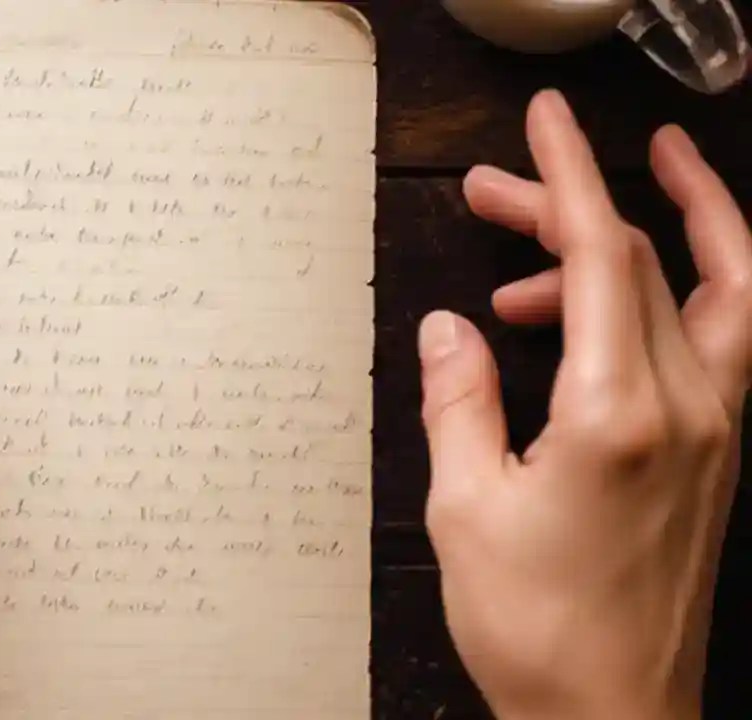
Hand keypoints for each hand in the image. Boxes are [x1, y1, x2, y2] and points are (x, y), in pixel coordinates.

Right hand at [419, 89, 749, 719]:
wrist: (609, 716)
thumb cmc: (538, 628)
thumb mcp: (464, 508)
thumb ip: (459, 401)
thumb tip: (448, 328)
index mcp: (620, 415)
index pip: (605, 254)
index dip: (568, 177)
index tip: (544, 123)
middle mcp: (690, 409)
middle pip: (646, 260)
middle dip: (569, 208)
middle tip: (495, 191)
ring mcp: (718, 430)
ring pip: (709, 287)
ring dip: (628, 246)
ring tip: (526, 267)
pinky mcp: (717, 454)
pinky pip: (715, 337)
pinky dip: (664, 297)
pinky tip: (590, 319)